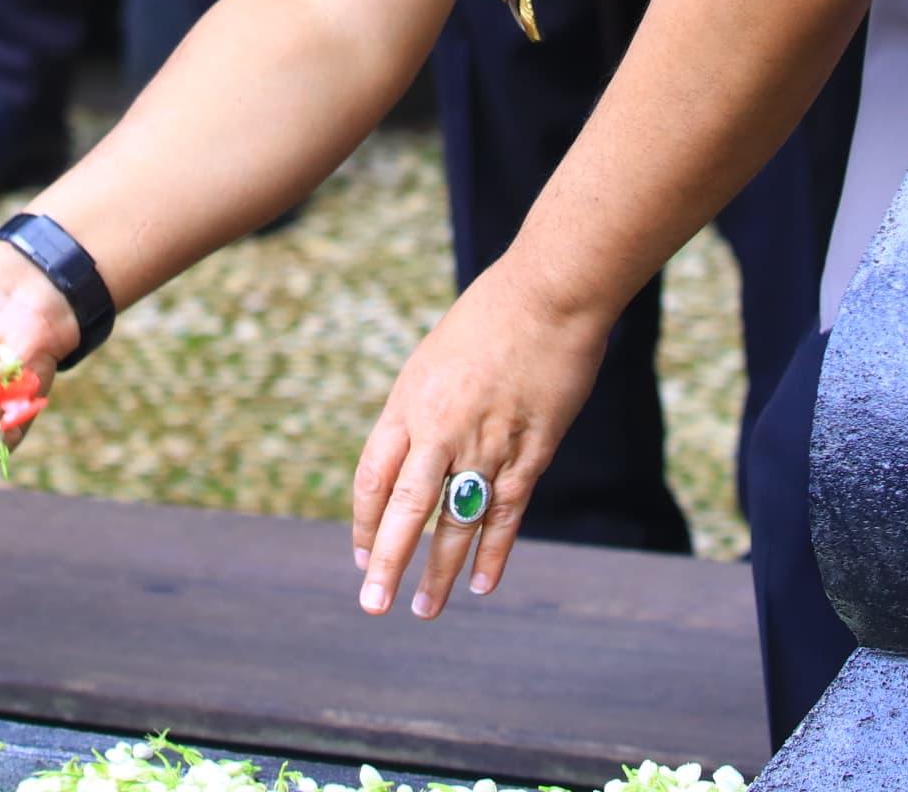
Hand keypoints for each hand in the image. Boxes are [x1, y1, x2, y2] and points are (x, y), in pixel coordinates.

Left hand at [347, 268, 608, 619]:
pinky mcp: (532, 450)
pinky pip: (506, 512)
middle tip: (372, 604)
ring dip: (438, 571)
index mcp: (408, 404)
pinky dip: (494, 551)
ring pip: (457, 520)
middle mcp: (441, 428)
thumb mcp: (430, 363)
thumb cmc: (485, 321)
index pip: (373, 477)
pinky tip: (482, 584)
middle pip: (407, 508)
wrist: (547, 295)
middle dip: (387, 561)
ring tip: (424, 610)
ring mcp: (487, 443)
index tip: (360, 555)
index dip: (365, 522)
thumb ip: (416, 414)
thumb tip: (404, 465)